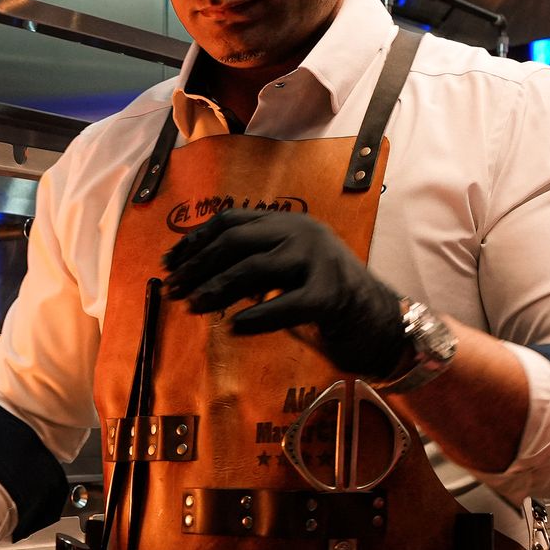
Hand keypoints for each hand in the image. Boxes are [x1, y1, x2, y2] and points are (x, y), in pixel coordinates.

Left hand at [162, 208, 407, 377]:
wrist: (380, 322)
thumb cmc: (325, 300)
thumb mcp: (286, 272)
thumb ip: (253, 264)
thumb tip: (195, 274)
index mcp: (290, 223)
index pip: (231, 221)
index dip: (195, 240)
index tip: (169, 263)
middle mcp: (304, 233)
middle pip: (237, 241)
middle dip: (198, 265)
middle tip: (172, 289)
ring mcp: (319, 262)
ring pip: (255, 269)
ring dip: (217, 289)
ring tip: (193, 307)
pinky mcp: (330, 295)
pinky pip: (285, 305)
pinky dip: (257, 317)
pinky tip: (234, 327)